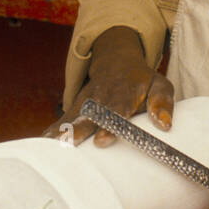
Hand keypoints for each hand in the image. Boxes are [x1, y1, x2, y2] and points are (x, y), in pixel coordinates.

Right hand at [42, 26, 173, 146]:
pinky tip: (43, 145)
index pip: (117, 109)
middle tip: (68, 144)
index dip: (109, 126)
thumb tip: (165, 125)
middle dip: (78, 129)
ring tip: (50, 146)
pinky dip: (53, 130)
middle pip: (90, 114)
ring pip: (73, 116)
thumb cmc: (142, 81)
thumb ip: (163, 102)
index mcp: (124, 92)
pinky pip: (63, 119)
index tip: (101, 141)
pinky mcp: (76, 106)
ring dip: (61, 130)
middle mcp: (102, 96)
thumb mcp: (160, 84)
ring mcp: (86, 100)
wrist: (117, 61)